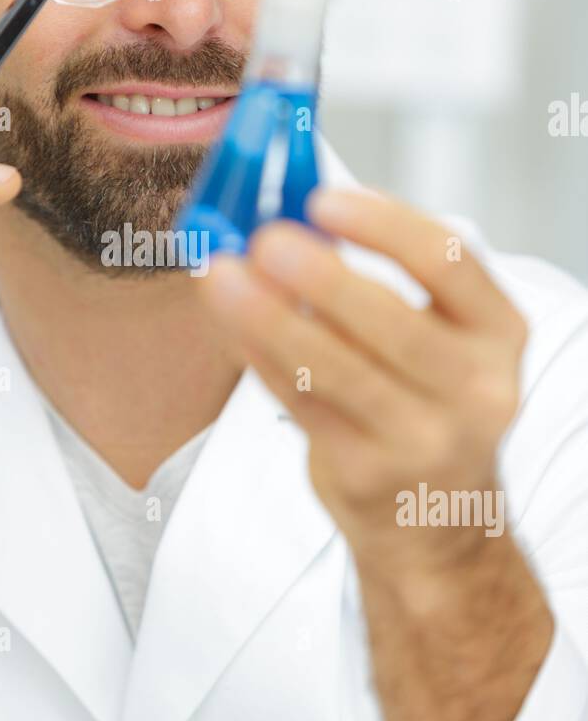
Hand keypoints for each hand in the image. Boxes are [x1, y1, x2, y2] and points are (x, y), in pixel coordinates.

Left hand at [197, 188, 528, 573]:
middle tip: (263, 239)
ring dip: (270, 317)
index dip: (384, 225)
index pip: (449, 262)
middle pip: (392, 321)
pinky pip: (302, 404)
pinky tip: (230, 322)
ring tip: (221, 275)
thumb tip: (282, 211)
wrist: (435, 520)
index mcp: (499, 332)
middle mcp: (476, 390)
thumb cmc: (422, 402)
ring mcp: (424, 440)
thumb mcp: (435, 338)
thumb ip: (372, 277)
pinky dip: (260, 357)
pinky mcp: (368, 474)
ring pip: (336, 369)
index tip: (322, 200)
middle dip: (321, 275)